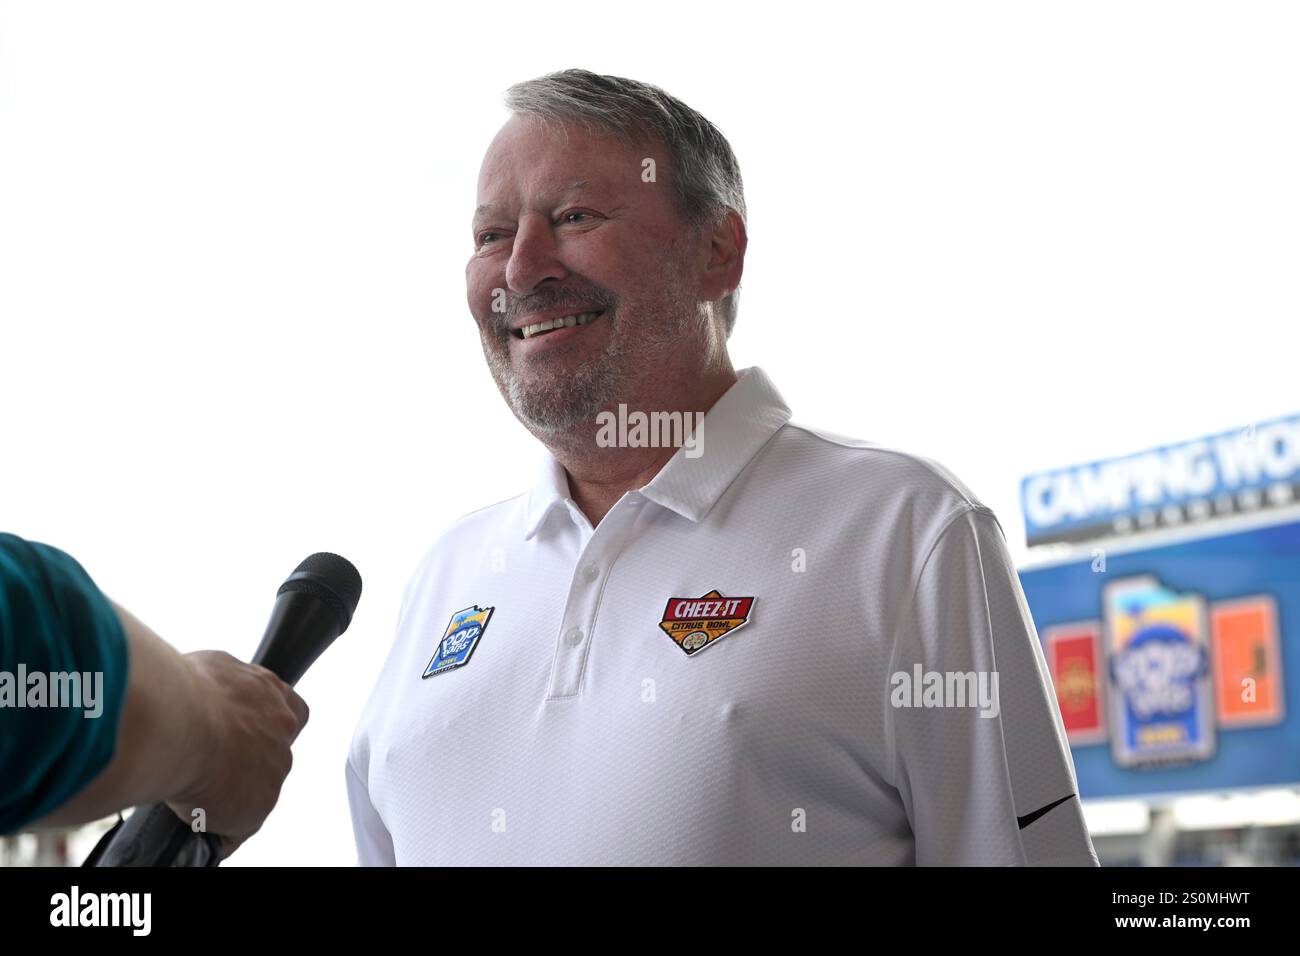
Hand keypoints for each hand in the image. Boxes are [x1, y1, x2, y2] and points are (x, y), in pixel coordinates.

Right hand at [165, 650, 309, 857]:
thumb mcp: (207, 669)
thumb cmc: (182, 691)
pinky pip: (239, 825)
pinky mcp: (260, 802)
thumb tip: (208, 695)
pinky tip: (191, 819)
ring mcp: (275, 767)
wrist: (177, 721)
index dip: (268, 728)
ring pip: (256, 790)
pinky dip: (217, 826)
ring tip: (191, 791)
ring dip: (231, 794)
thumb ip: (221, 686)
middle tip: (209, 767)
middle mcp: (281, 729)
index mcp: (270, 693)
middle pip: (272, 754)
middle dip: (245, 764)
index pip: (290, 712)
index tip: (247, 737)